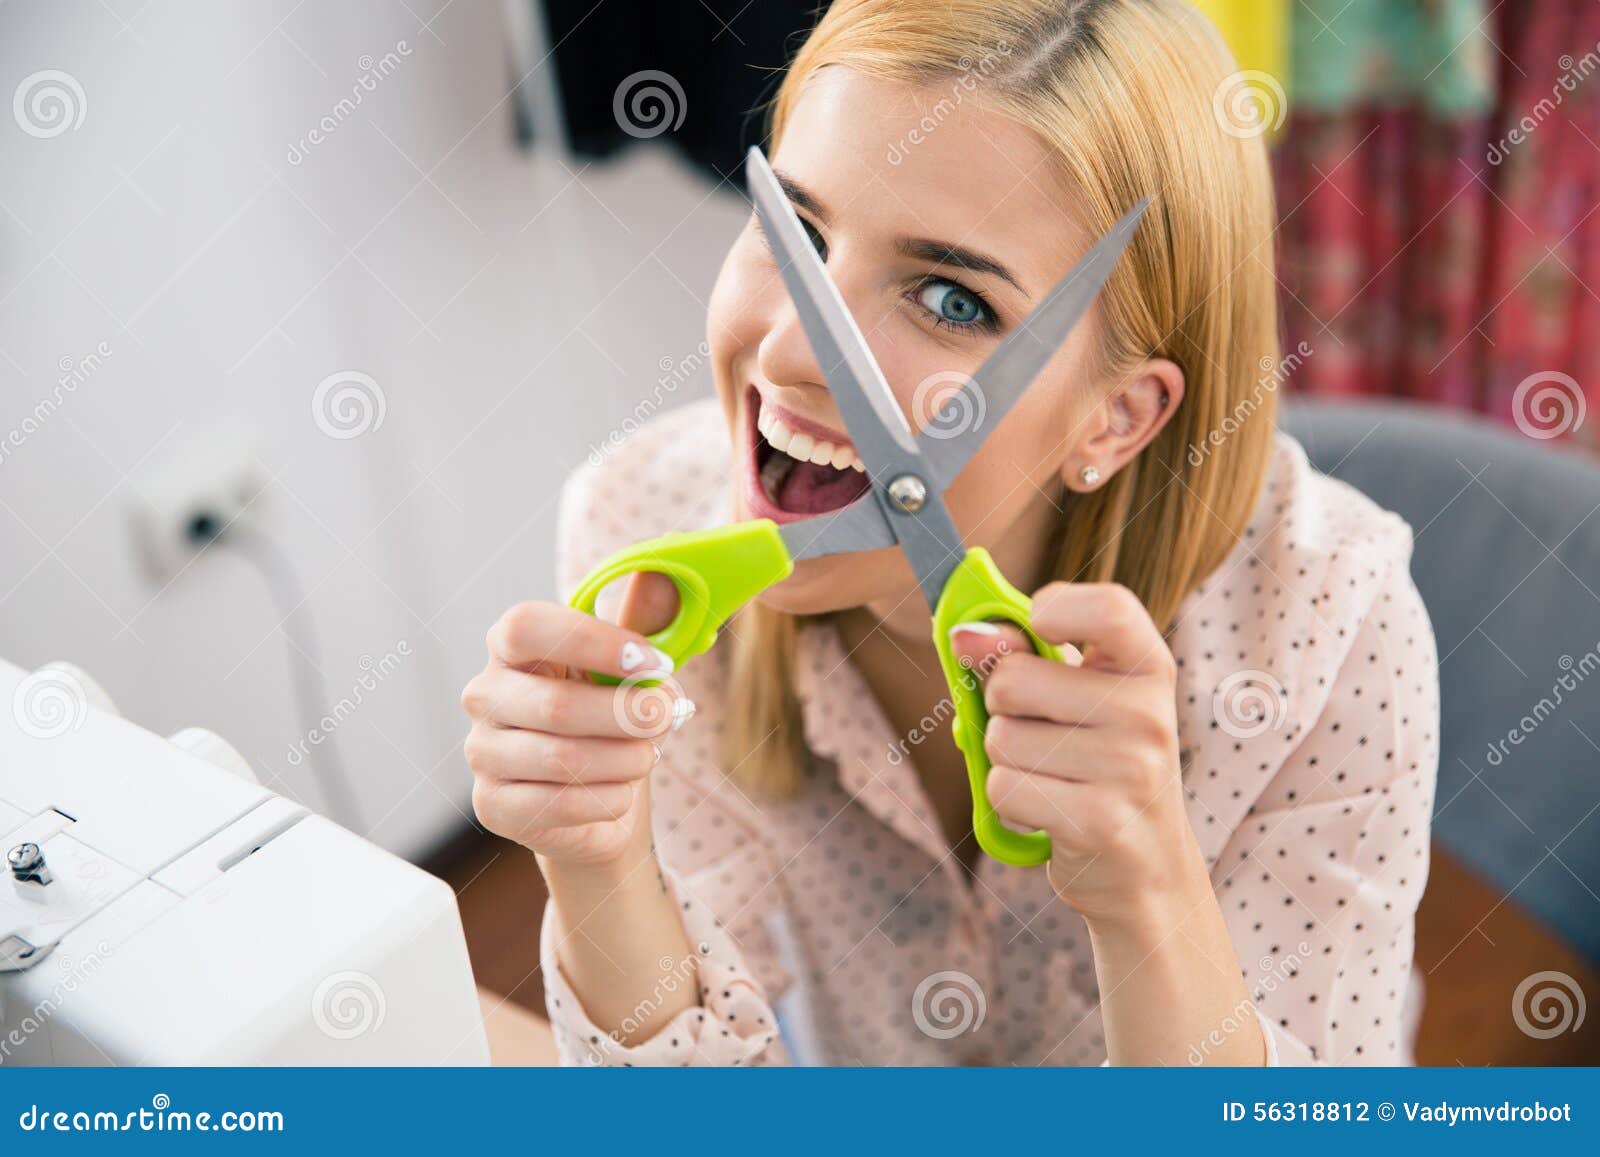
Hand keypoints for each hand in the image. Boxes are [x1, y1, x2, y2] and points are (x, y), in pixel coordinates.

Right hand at [461, 574, 684, 867]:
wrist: (597, 795)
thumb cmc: (611, 716)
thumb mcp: (631, 665)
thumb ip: (643, 621)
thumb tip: (662, 574)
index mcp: (510, 646)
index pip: (527, 627)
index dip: (594, 642)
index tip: (654, 661)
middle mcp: (485, 695)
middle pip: (555, 705)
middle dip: (628, 713)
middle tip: (667, 715)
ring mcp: (482, 752)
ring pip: (563, 760)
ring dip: (625, 759)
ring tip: (646, 755)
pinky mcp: (493, 805)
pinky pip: (562, 805)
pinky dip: (610, 798)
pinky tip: (620, 789)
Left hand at [948, 582, 1207, 928]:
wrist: (1147, 866)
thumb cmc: (1095, 762)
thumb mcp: (1073, 698)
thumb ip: (1019, 654)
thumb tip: (963, 635)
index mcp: (1149, 668)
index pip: (1110, 608)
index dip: (1057, 607)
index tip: (1036, 626)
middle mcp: (1150, 714)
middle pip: (1014, 679)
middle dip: (1000, 706)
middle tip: (1040, 731)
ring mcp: (1131, 771)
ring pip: (1000, 738)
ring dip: (1004, 760)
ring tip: (1050, 776)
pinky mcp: (1100, 823)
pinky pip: (1003, 788)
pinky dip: (1007, 800)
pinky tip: (1048, 810)